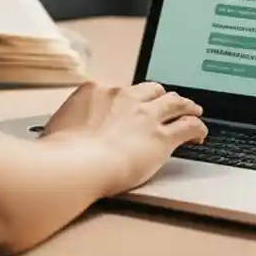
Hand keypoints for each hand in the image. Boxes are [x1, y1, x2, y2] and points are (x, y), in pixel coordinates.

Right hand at [42, 81, 207, 194]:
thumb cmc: (59, 153)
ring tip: (193, 111)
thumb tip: (61, 135)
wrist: (75, 165)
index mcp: (96, 91)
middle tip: (167, 104)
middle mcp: (124, 97)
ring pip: (175, 102)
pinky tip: (200, 135)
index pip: (119, 91)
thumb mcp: (56, 128)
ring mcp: (146, 115)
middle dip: (160, 96)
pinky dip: (197, 128)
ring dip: (186, 106)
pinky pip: (188, 126)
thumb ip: (67, 124)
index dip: (128, 99)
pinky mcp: (162, 136)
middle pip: (151, 90)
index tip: (131, 106)